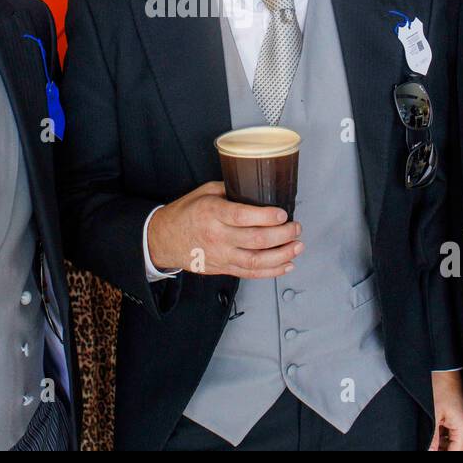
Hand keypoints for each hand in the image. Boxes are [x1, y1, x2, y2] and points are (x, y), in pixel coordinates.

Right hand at [147, 181, 302, 278]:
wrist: (164, 239)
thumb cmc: (185, 213)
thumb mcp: (204, 192)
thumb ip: (230, 191)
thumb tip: (256, 189)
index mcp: (212, 213)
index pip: (242, 216)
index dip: (266, 216)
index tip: (283, 214)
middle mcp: (217, 236)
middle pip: (255, 239)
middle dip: (282, 235)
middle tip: (295, 228)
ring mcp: (221, 255)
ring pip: (256, 260)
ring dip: (282, 255)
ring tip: (297, 246)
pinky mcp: (223, 268)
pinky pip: (250, 273)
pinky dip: (271, 271)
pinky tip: (286, 264)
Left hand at [428, 370, 462, 450]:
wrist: (444, 370)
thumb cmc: (441, 387)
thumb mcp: (433, 416)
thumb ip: (432, 438)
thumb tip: (429, 451)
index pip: (457, 452)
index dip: (444, 455)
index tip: (432, 453)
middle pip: (458, 450)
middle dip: (445, 451)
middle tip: (431, 449)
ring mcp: (462, 423)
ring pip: (454, 444)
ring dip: (443, 446)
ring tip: (430, 445)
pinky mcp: (456, 418)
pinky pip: (452, 435)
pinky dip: (443, 440)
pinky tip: (433, 439)